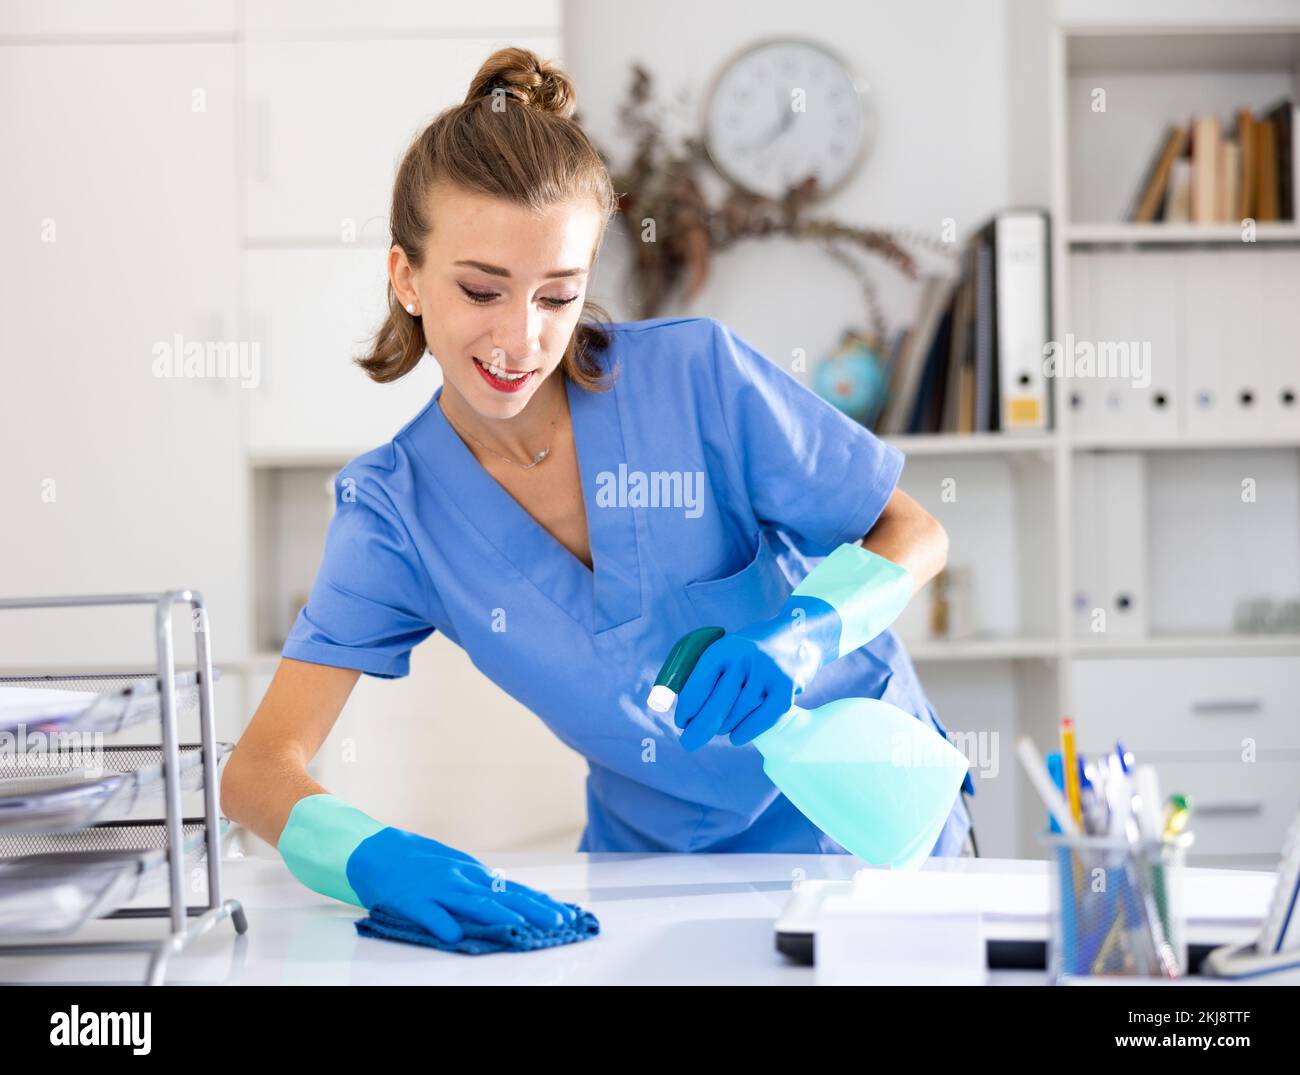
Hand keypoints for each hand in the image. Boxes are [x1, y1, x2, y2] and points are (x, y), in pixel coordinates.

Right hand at [346, 828, 575, 943]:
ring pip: (472, 902)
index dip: (539, 901)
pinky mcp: (413, 900)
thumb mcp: (456, 869)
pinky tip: (454, 937)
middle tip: (558, 921)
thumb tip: (512, 899)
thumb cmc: (420, 863)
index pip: (513, 889)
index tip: (565, 912)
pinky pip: (429, 914)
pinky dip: (442, 924)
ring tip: (520, 927)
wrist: (377, 851)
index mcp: (473, 874)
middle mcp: (461, 878)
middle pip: (502, 895)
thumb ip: (480, 886)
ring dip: (497, 915)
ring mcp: (438, 888)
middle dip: (532, 909)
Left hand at [674, 614, 823, 750]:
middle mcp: (745, 657)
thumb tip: (687, 714)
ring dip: (725, 727)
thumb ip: (708, 676)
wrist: (798, 633)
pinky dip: (746, 731)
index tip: (681, 723)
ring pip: (738, 714)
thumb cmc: (752, 652)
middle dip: (698, 729)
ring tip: (721, 727)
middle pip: (716, 705)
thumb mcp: (728, 651)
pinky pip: (762, 719)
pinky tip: (735, 737)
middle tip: (687, 743)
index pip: (698, 685)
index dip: (686, 709)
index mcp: (724, 648)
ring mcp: (768, 672)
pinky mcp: (786, 688)